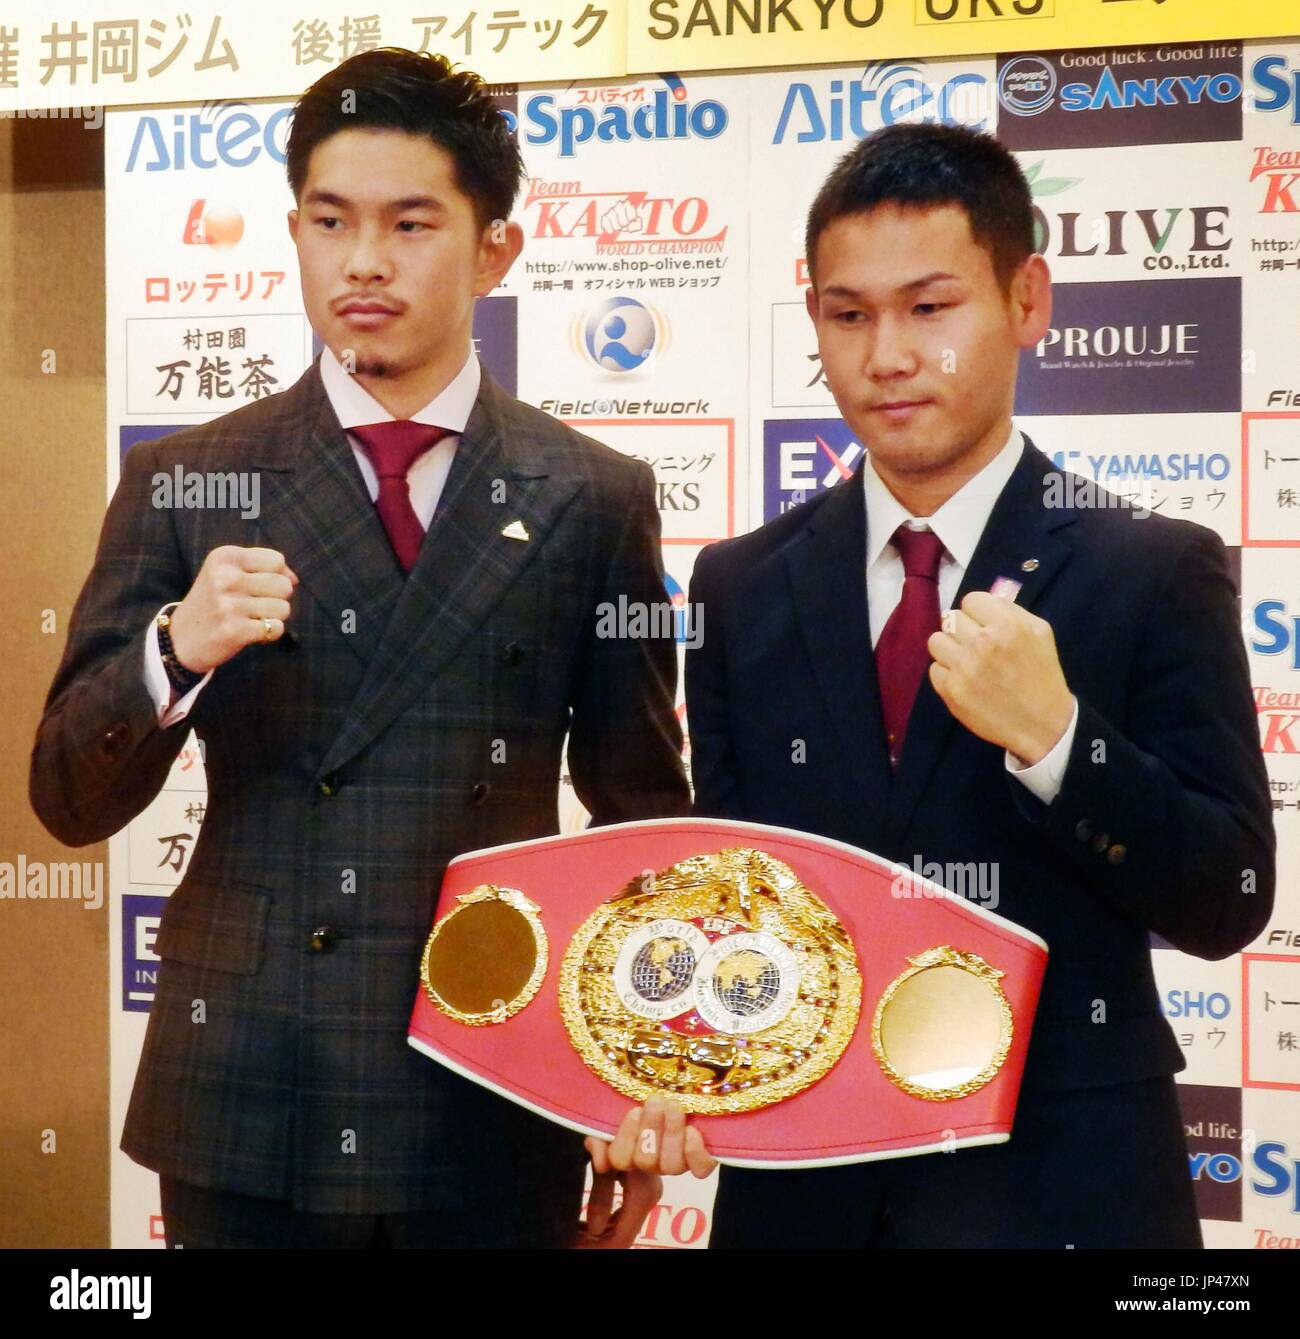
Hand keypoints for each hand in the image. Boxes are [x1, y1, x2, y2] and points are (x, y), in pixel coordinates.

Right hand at [169, 546, 297, 672]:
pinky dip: (269, 633)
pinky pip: (276, 628)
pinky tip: (251, 632)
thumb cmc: (212, 603)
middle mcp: (225, 577)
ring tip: (251, 618)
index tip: (259, 586)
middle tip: (254, 605)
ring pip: (284, 608)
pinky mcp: (235, 630)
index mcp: (224, 557)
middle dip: (277, 598)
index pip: (277, 560)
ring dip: (273, 617)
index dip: (277, 576)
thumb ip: (262, 569)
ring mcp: (229, 604)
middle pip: (284, 585)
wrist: (180, 639)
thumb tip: (294, 579)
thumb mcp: (226, 573)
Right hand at [576, 1100, 716, 1248]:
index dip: (627, 1138)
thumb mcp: (613, 1111)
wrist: (675, 1090)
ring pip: (671, 1165)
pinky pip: (700, 1169)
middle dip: (651, 1129)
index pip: (620, 1159)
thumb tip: (601, 1163)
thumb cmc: (641, 1100)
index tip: (634, 1110)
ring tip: (674, 1106)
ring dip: (672, 1133)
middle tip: (656, 1101)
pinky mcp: (701, 1160)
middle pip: (646, 1161)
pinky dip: (695, 1152)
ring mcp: (676, 1163)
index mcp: (627, 1152)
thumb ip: (600, 1136)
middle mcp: (651, 1163)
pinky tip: (692, 1130)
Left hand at [927, 590, 1073, 764]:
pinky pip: (934, 669)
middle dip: (963, 630)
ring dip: (949, 649)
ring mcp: (963, 667)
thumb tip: (985, 600)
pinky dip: (946, 673)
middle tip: (976, 645)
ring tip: (965, 661)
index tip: (985, 625)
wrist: (1042, 724)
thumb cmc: (1042, 674)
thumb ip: (1011, 610)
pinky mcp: (951, 690)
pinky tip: (964, 681)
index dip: (978, 612)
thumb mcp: (1039, 632)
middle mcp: (982, 642)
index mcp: (1006, 624)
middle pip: (950, 618)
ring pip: (935, 641)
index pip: (971, 599)